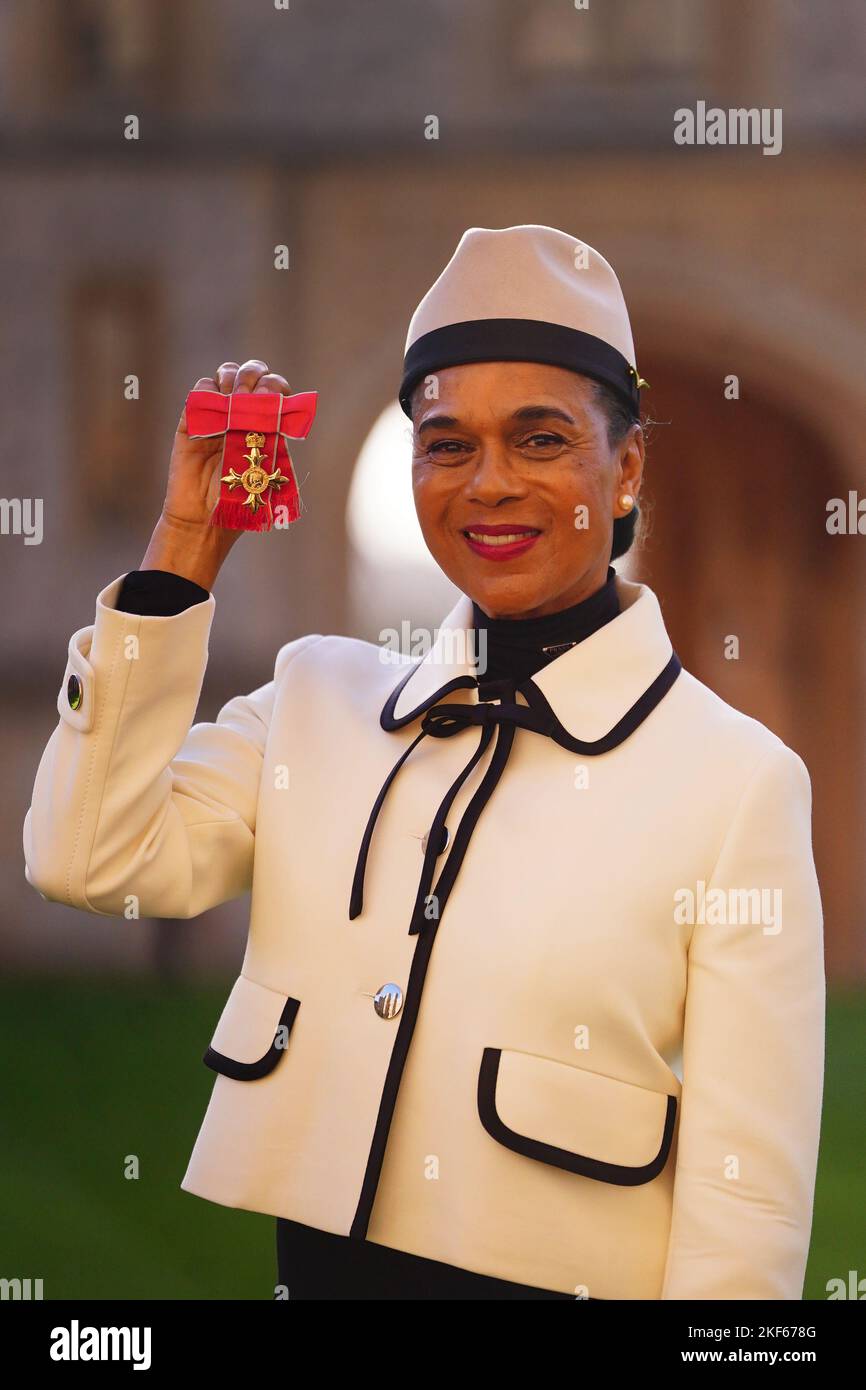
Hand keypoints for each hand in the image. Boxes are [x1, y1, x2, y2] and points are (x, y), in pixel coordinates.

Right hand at [141, 359, 292, 588]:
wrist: (204, 518)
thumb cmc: (239, 501)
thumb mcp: (265, 469)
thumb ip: (271, 434)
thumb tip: (271, 397)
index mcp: (266, 424)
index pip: (274, 387)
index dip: (276, 385)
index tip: (276, 396)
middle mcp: (243, 413)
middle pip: (252, 372)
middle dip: (254, 376)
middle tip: (250, 397)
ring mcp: (218, 413)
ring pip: (227, 372)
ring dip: (233, 381)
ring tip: (233, 404)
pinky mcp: (193, 418)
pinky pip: (202, 388)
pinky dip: (210, 392)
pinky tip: (215, 414)